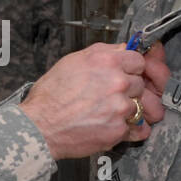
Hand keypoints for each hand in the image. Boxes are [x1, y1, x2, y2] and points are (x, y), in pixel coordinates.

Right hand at [20, 43, 167, 158]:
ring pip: (140, 106)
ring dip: (128, 110)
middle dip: (129, 90)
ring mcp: (120, 107)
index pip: (138, 61)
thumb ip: (102, 53)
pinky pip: (137, 128)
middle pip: (140, 83)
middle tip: (110, 96)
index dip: (130, 69)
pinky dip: (127, 129)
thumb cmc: (50, 96)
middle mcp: (118, 82)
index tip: (125, 75)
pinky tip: (110, 126)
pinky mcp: (119, 129)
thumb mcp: (72, 61)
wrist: (40, 126)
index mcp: (107, 61)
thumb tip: (121, 50)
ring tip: (109, 113)